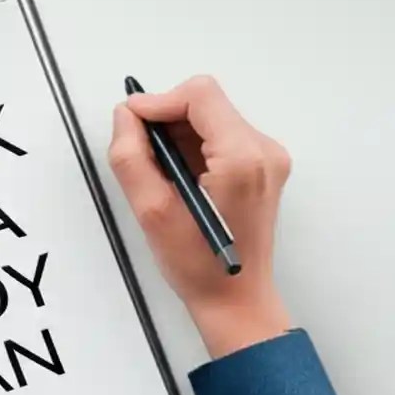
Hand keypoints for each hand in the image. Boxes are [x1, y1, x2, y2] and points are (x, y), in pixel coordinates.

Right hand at [109, 76, 292, 358]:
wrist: (236, 300)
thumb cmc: (197, 266)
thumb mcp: (151, 211)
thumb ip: (131, 156)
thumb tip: (126, 115)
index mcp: (242, 158)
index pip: (199, 95)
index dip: (159, 101)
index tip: (133, 124)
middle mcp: (264, 150)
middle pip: (206, 103)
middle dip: (168, 119)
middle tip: (145, 154)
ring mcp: (268, 157)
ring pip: (212, 117)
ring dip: (180, 134)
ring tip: (164, 174)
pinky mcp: (264, 165)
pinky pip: (221, 134)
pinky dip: (195, 145)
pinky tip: (183, 178)